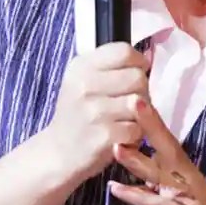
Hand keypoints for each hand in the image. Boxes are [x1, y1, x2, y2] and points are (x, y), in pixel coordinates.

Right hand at [42, 42, 149, 181]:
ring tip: (125, 121)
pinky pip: (138, 128)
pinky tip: (121, 137)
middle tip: (128, 104)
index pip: (124, 52)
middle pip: (137, 77)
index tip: (133, 75)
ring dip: (140, 115)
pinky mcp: (105, 135)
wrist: (58, 152)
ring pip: (140, 103)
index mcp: (81, 67)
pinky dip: (134, 136)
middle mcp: (85, 85)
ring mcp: (95, 111)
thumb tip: (147, 58)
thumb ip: (111, 67)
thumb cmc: (77, 114)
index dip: (137, 63)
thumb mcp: (82, 81)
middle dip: (141, 91)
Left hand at [108, 99, 205, 204]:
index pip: (166, 140)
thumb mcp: (173, 201)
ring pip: (160, 174)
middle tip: (132, 100)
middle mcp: (187, 179)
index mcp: (183, 172)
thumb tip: (134, 169)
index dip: (151, 119)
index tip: (135, 95)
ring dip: (136, 160)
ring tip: (115, 147)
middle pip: (167, 146)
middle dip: (149, 124)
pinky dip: (137, 196)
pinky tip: (116, 189)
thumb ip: (155, 185)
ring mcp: (188, 198)